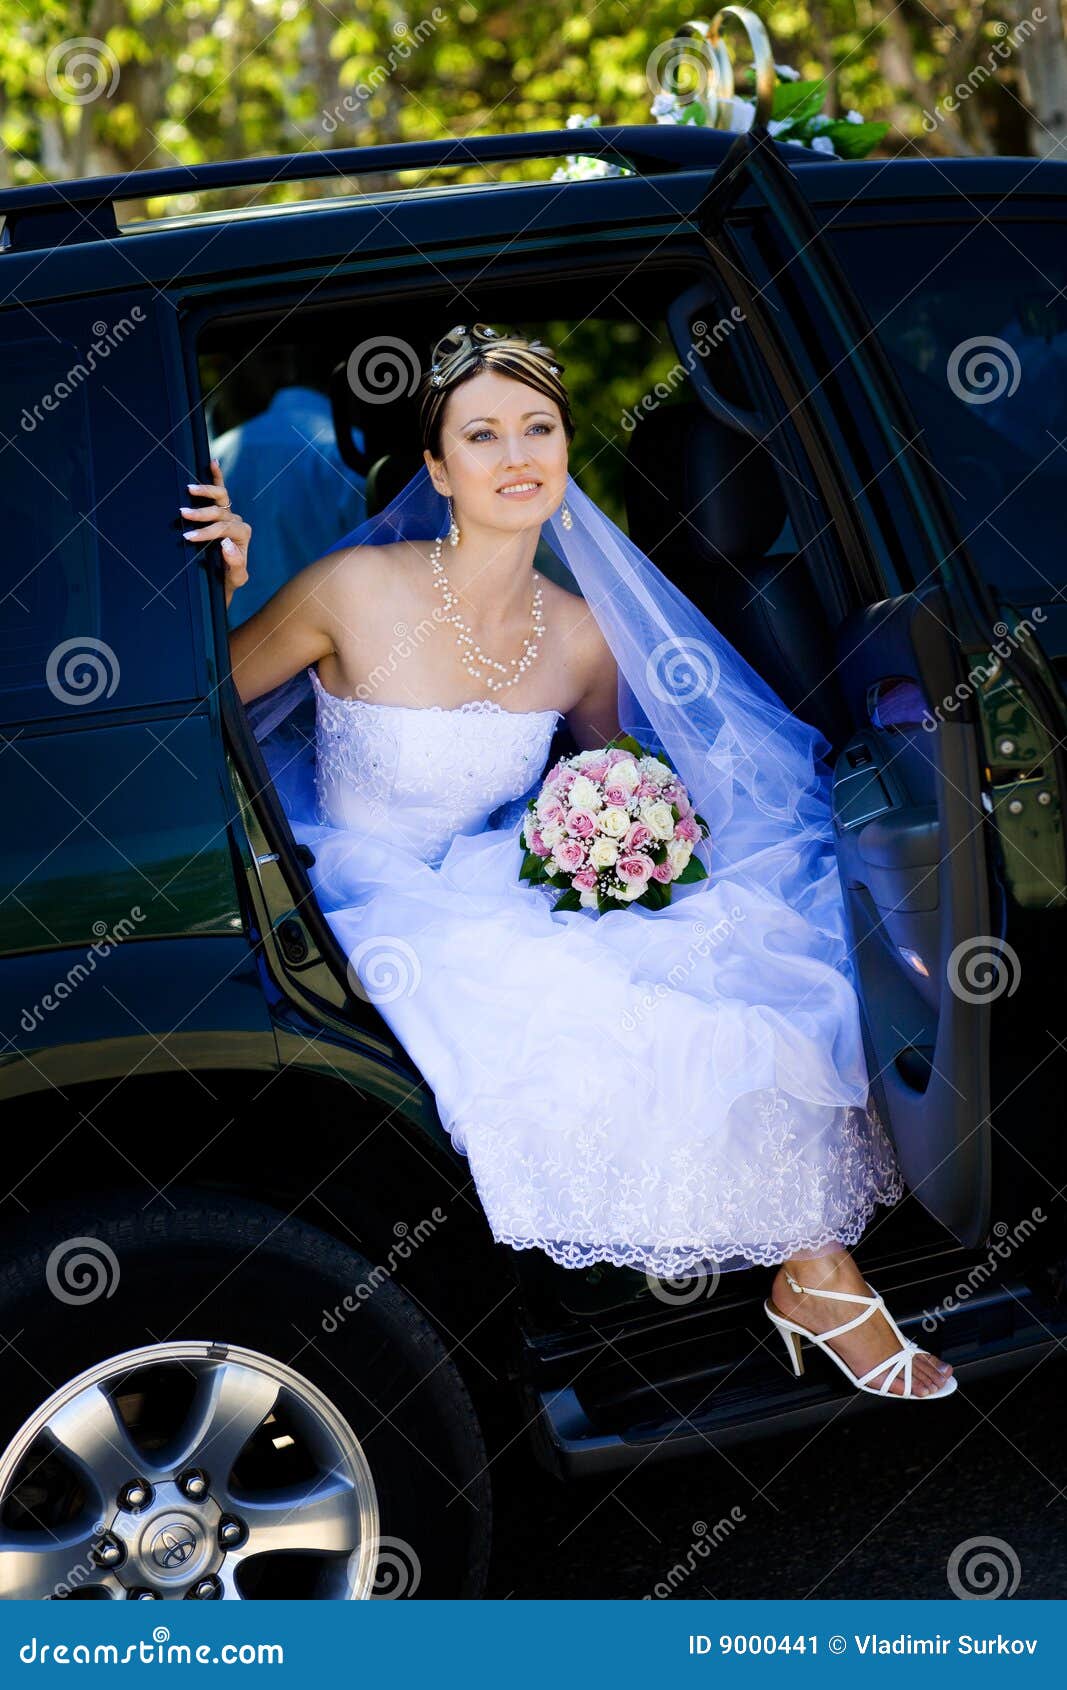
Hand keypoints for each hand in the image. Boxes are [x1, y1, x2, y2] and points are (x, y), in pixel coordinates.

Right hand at [180, 459, 250, 608]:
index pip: (224, 529)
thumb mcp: (236, 578)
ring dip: (205, 491)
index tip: (188, 537)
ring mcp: (230, 513)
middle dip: (201, 514)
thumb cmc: (228, 579)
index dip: (206, 532)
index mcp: (243, 535)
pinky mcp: (222, 509)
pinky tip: (212, 462)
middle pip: (220, 512)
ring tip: (189, 490)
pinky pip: (221, 489)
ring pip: (220, 497)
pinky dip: (217, 475)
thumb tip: (226, 543)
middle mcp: (238, 521)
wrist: (224, 579)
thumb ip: (236, 563)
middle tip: (182, 514)